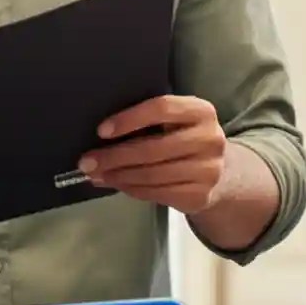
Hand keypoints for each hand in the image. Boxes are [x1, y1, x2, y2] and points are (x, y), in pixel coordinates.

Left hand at [77, 95, 226, 214]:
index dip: (129, 119)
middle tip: (87, 162)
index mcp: (201, 111)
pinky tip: (117, 184)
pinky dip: (131, 189)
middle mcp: (210, 139)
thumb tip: (101, 134)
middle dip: (114, 156)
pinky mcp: (200, 196)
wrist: (219, 172)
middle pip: (153, 148)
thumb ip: (148, 121)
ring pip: (151, 174)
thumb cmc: (184, 138)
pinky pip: (156, 193)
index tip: (101, 131)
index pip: (161, 108)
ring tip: (96, 175)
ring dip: (118, 176)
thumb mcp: (175, 121)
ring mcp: (208, 171)